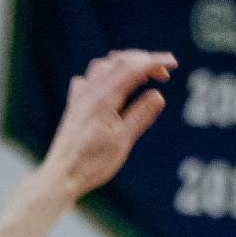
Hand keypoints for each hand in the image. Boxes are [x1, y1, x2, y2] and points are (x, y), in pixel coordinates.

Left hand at [36, 49, 175, 199]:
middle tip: (165, 72)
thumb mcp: (122, 140)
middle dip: (144, 60)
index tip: (173, 63)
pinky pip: (90, 78)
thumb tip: (158, 94)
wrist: (62, 175)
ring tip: (144, 74)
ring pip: (104, 66)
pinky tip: (114, 85)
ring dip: (126, 63)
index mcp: (103, 99)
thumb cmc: (92, 163)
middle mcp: (89, 92)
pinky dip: (108, 73)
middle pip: (119, 61)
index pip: (132, 68)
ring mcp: (80, 97)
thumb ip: (140, 115)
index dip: (155, 62)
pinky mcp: (75, 105)